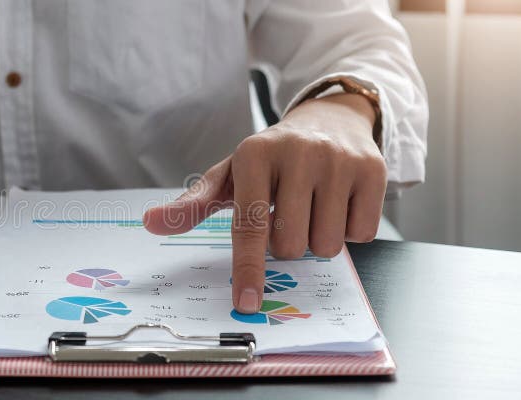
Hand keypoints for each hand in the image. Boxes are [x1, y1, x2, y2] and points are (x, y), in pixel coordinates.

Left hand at [144, 93, 386, 312]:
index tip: (246, 302)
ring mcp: (338, 160)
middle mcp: (297, 153)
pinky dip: (350, 230)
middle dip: (287, 245)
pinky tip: (340, 203)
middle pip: (290, 246)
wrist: (329, 120)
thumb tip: (146, 222)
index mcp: (253, 155)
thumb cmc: (271, 159)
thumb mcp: (230, 176)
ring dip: (318, 240)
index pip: (249, 225)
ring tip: (314, 208)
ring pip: (327, 245)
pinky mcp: (373, 170)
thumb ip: (191, 204)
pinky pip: (362, 234)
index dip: (247, 268)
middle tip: (288, 216)